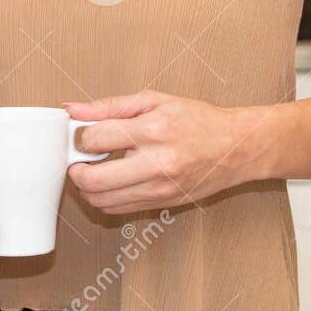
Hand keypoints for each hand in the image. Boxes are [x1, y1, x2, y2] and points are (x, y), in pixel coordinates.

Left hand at [66, 90, 268, 214]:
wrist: (237, 148)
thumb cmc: (198, 120)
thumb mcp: (153, 101)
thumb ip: (109, 106)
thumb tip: (73, 110)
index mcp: (153, 132)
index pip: (95, 140)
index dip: (82, 136)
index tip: (86, 134)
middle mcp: (156, 165)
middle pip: (93, 180)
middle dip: (76, 170)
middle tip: (79, 160)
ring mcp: (160, 189)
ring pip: (103, 200)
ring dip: (88, 187)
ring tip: (95, 169)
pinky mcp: (163, 204)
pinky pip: (119, 209)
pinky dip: (106, 198)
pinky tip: (112, 182)